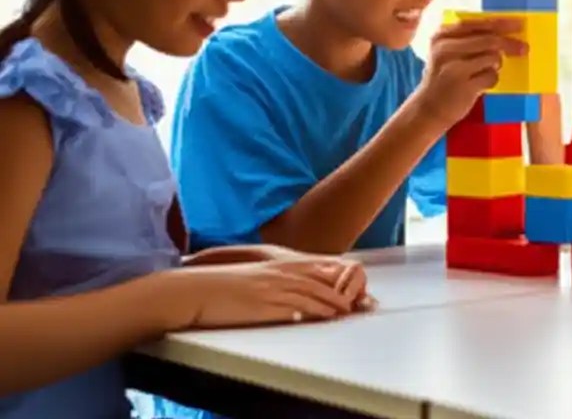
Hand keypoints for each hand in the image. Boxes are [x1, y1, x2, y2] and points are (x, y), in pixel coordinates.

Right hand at [159, 258, 372, 330]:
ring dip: (335, 302)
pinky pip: (297, 306)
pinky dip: (315, 310)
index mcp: (279, 264)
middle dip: (345, 292)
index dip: (340, 280)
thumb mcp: (256, 279)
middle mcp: (281, 272)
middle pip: (322, 280)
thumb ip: (278, 283)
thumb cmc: (224, 288)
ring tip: (352, 311)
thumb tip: (295, 301)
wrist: (197, 290)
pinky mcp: (266, 302)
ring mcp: (274, 286)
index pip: (319, 270)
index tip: (357, 290)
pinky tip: (327, 316)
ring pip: (314, 292)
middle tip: (364, 303)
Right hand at [415, 17, 526, 125]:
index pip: (476, 24)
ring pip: (492, 57)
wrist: (428, 109)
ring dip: (495, 65)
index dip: (500, 23)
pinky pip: (492, 76)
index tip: (518, 24)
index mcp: (441, 36)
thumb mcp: (447, 53)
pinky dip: (491, 79)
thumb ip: (468, 40)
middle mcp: (445, 49)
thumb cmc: (443, 78)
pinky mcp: (464, 87)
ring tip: (483, 72)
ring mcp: (454, 68)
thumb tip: (504, 30)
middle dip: (509, 43)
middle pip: (488, 39)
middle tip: (524, 48)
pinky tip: (480, 85)